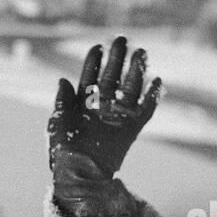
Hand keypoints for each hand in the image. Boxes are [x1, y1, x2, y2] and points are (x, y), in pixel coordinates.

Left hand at [48, 36, 161, 179]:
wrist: (80, 176)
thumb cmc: (64, 152)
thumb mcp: (58, 123)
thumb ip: (62, 101)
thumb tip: (63, 80)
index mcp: (82, 106)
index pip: (89, 78)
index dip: (94, 63)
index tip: (98, 47)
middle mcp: (101, 109)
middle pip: (112, 78)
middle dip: (117, 59)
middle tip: (122, 40)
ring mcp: (117, 118)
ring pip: (130, 89)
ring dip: (136, 71)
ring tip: (141, 53)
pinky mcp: (132, 129)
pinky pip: (145, 110)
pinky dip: (153, 97)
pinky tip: (158, 81)